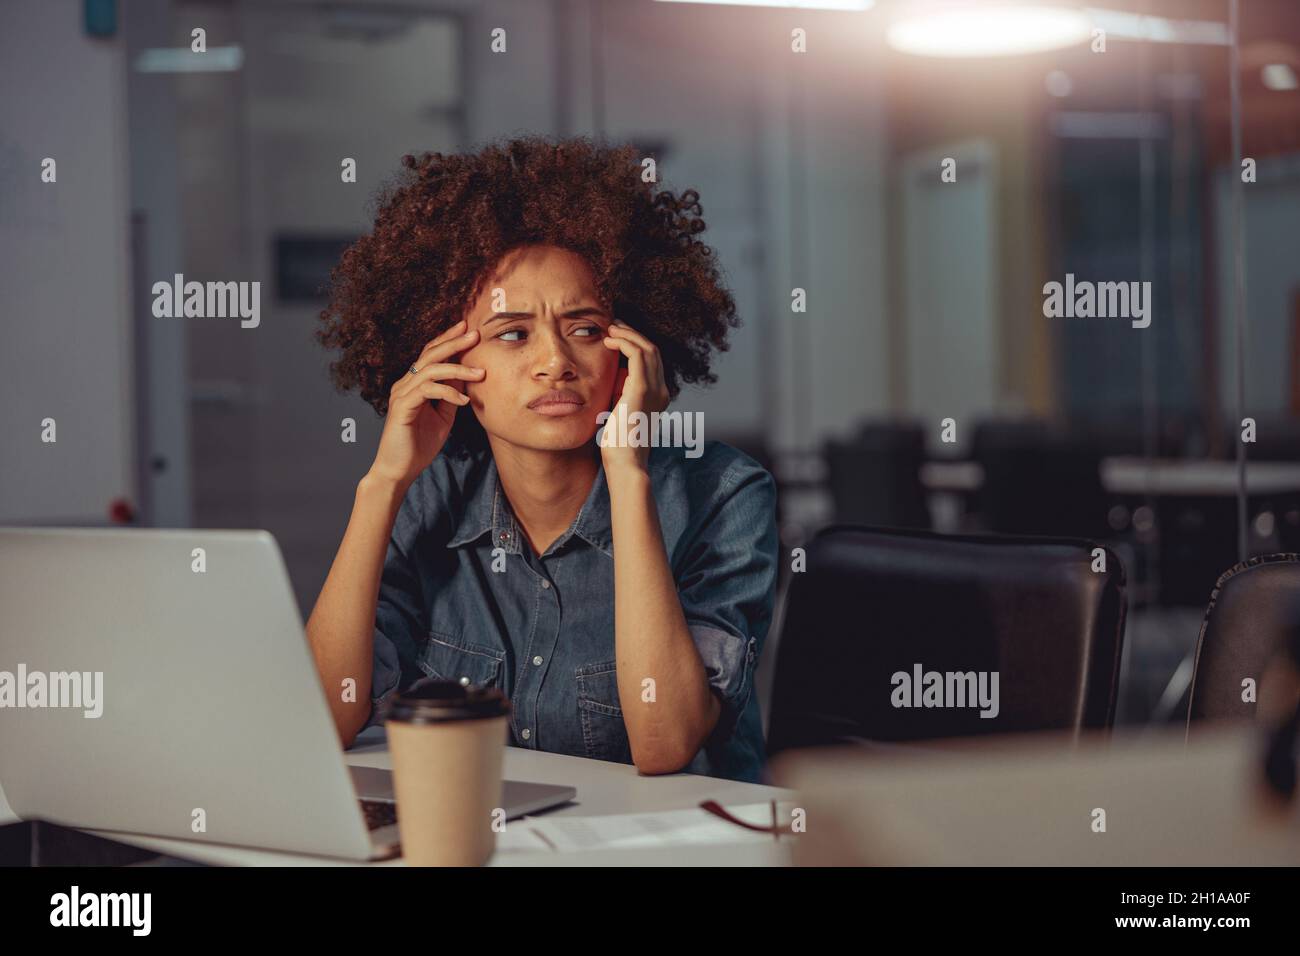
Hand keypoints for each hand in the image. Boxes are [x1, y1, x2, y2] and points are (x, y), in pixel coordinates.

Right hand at [367, 319, 482, 488]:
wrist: (399, 470)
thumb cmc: (420, 445)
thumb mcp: (444, 416)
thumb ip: (452, 395)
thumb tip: (467, 375)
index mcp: (413, 384)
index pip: (431, 354)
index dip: (448, 339)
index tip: (468, 328)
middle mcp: (405, 384)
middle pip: (430, 354)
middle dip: (454, 342)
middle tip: (475, 334)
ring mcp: (401, 394)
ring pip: (430, 370)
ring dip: (458, 369)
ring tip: (480, 373)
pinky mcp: (402, 407)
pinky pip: (427, 391)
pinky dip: (447, 393)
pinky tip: (463, 401)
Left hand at [600, 320, 668, 473]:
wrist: (625, 464)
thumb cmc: (618, 447)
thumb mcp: (619, 415)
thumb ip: (618, 397)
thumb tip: (606, 383)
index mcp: (658, 397)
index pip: (652, 361)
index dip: (636, 343)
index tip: (616, 336)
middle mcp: (661, 391)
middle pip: (652, 349)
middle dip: (633, 333)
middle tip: (613, 324)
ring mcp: (655, 389)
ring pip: (647, 347)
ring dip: (627, 333)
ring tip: (609, 328)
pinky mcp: (642, 390)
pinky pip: (637, 355)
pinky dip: (624, 343)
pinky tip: (608, 341)